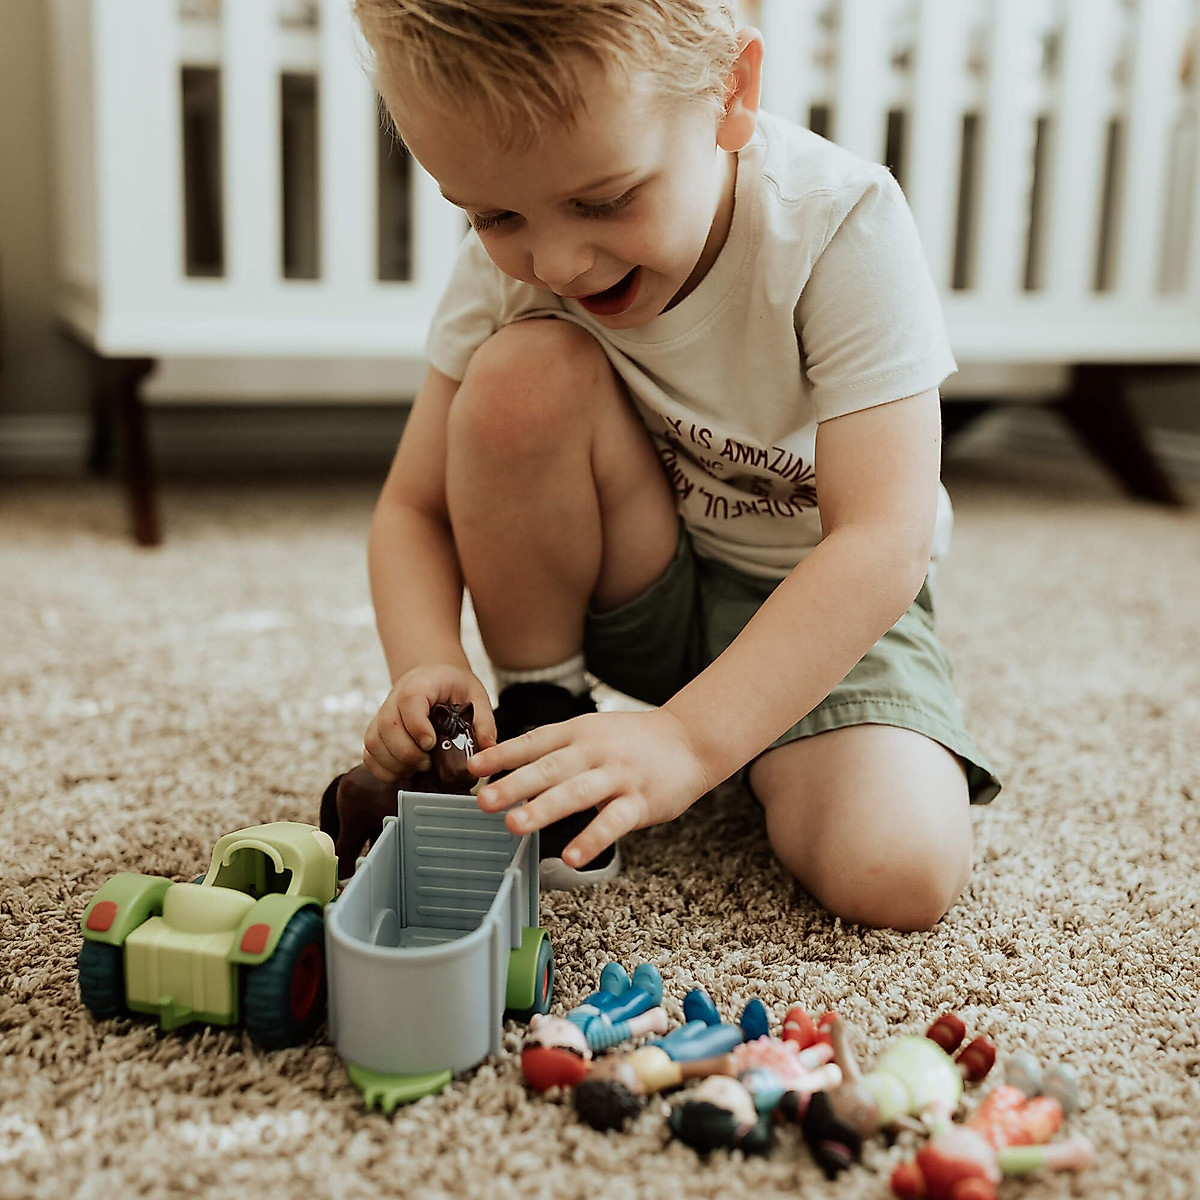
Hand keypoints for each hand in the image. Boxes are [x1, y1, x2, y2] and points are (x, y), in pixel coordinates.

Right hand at [362, 665, 495, 782]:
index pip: (409, 702)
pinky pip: (369, 755)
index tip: (431, 744)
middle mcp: (394, 699)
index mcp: (420, 685)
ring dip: (395, 764)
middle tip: (428, 763)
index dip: (417, 727)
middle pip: (388, 728)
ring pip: (374, 744)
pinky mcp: (375, 733)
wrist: (432, 678)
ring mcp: (381, 716)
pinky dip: (383, 770)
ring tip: (418, 767)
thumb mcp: (475, 695)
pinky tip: (404, 771)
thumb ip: (483, 721)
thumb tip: (488, 748)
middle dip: (408, 753)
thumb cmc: (453, 688)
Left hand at [468, 708, 711, 867]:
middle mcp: (595, 751)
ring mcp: (618, 775)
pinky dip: (591, 839)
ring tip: (515, 826)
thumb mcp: (593, 731)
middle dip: (514, 785)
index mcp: (579, 732)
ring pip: (577, 792)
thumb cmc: (634, 741)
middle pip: (549, 768)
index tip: (472, 768)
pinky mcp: (641, 801)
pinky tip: (571, 856)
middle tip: (483, 803)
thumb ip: (557, 747)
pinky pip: (613, 822)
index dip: (503, 755)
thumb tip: (507, 764)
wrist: (690, 739)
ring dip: (544, 809)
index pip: (534, 742)